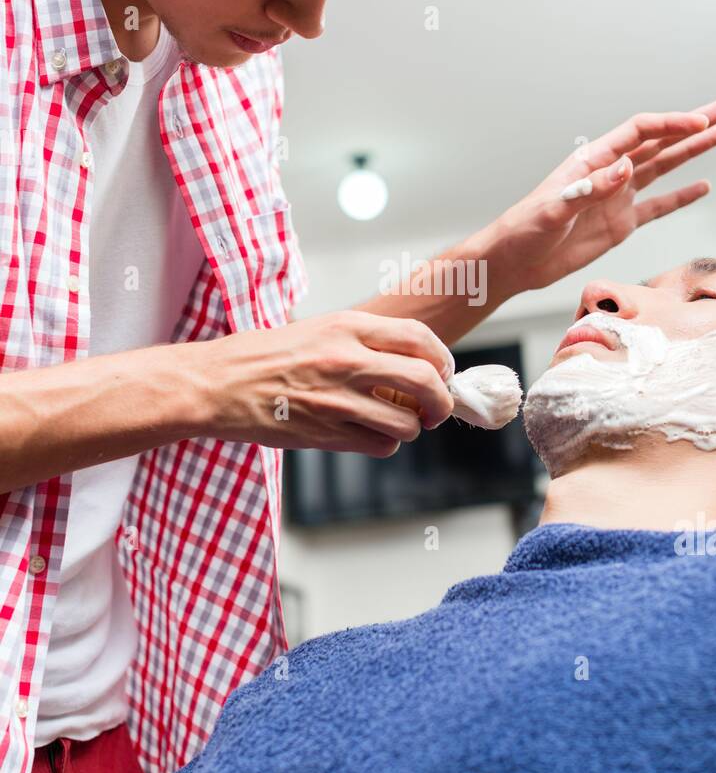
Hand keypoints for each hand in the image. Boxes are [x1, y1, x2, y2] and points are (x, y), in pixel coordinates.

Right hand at [197, 310, 454, 456]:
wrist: (215, 384)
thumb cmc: (262, 356)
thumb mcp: (316, 330)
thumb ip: (362, 342)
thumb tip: (410, 362)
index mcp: (346, 327)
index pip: (420, 339)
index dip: (443, 359)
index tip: (443, 372)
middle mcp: (347, 360)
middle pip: (426, 381)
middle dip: (441, 401)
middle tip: (436, 409)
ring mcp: (336, 399)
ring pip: (407, 423)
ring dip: (409, 428)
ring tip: (393, 423)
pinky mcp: (324, 433)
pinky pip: (379, 445)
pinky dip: (383, 444)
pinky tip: (368, 435)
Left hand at [488, 100, 715, 292]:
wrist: (513, 262)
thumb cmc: (524, 230)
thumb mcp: (554, 210)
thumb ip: (591, 189)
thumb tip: (626, 167)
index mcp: (592, 161)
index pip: (639, 133)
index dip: (671, 125)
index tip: (700, 123)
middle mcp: (609, 173)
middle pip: (658, 142)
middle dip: (691, 127)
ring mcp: (617, 198)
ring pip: (662, 168)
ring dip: (691, 153)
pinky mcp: (619, 224)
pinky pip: (657, 207)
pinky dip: (681, 197)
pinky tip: (703, 186)